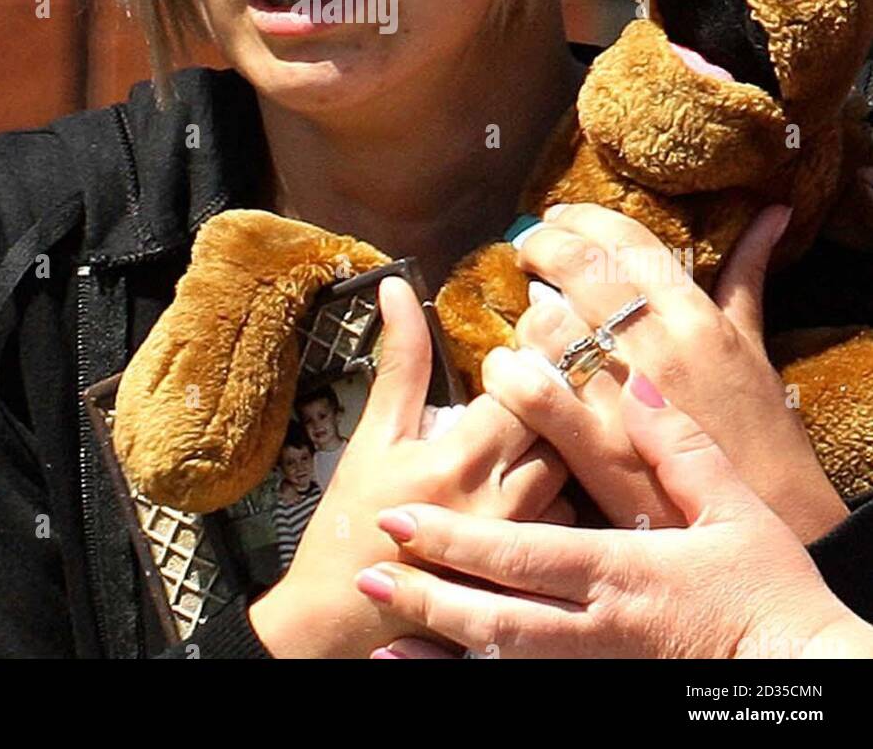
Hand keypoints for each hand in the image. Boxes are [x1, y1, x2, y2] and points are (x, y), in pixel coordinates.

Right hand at [248, 276, 571, 658]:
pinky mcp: (528, 579)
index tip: (522, 352)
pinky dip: (557, 502)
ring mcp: (518, 546)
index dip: (528, 363)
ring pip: (572, 476)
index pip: (526, 388)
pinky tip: (532, 491)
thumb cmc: (348, 524)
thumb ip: (400, 361)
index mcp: (459, 458)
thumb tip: (398, 287)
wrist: (338, 623)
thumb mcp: (372, 436)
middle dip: (552, 403)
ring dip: (560, 452)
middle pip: (560, 429)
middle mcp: (499, 502)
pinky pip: (567, 525)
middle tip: (538, 388)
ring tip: (534, 439)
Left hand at [358, 369, 872, 658]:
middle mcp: (599, 626)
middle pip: (497, 615)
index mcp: (622, 572)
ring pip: (506, 660)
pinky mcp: (603, 684)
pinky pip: (527, 687)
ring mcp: (598, 666)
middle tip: (368, 571)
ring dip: (442, 644)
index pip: (523, 557)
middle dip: (428, 592)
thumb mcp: (735, 511)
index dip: (458, 543)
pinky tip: (436, 673)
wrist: (803, 676)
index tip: (402, 520)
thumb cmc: (769, 595)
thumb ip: (680, 448)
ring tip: (384, 637)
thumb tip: (637, 387)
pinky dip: (475, 681)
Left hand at [492, 202, 846, 542]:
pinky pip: (528, 390)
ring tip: (532, 331)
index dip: (579, 220)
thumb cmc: (757, 434)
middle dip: (539, 248)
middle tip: (527, 254)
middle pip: (574, 265)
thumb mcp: (752, 347)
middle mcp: (656, 346)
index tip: (555, 220)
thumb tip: (770, 214)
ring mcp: (621, 396)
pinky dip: (505, 373)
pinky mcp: (592, 448)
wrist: (768, 526)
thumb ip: (745, 277)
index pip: (624, 238)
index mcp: (694, 316)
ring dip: (528, 320)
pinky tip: (504, 372)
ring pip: (544, 322)